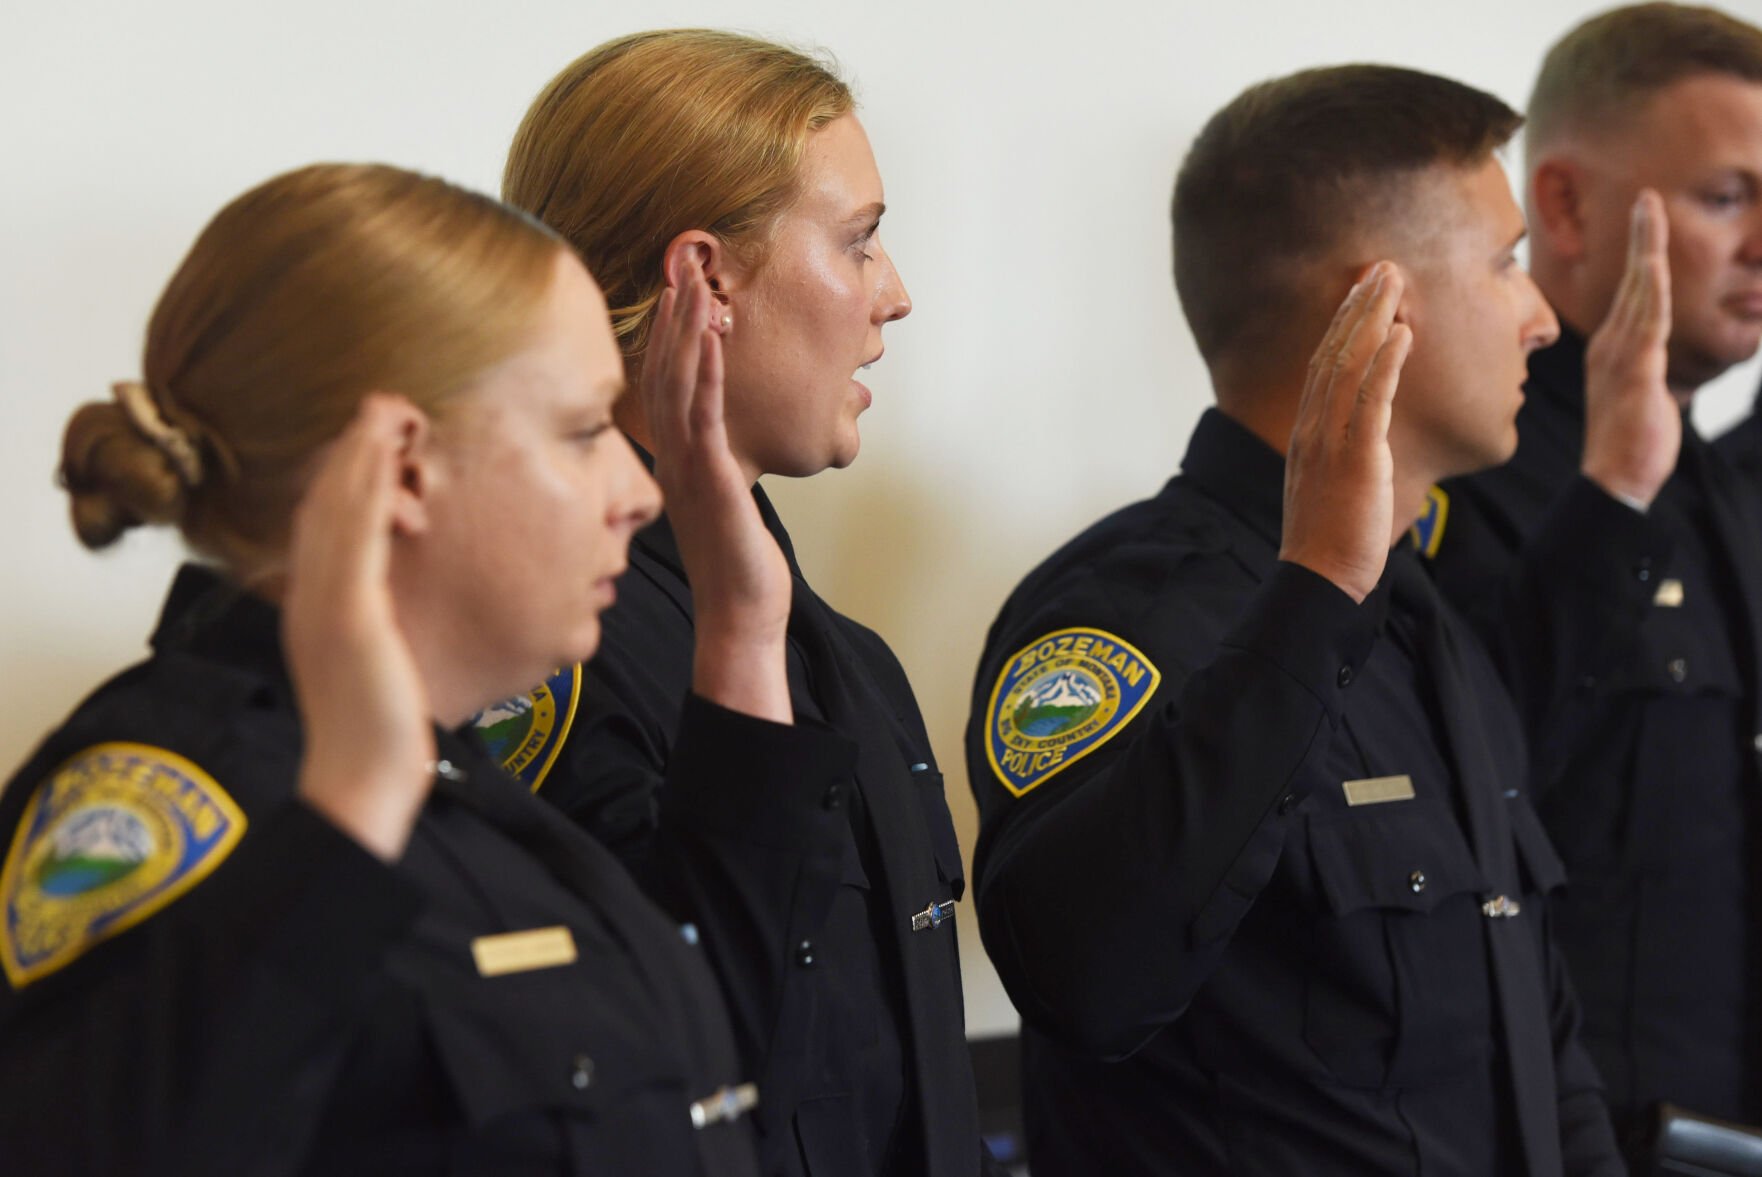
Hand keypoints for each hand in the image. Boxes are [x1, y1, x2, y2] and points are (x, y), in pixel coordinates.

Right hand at [283, 394, 434, 860]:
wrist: (362, 779)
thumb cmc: (381, 730)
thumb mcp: (376, 661)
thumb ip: (380, 623)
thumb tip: (402, 606)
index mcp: (318, 606)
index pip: (324, 524)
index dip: (344, 475)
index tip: (371, 437)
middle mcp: (312, 598)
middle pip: (323, 505)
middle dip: (351, 451)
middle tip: (381, 403)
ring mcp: (326, 606)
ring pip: (337, 513)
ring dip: (360, 457)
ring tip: (385, 412)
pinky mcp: (349, 618)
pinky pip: (355, 543)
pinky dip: (365, 495)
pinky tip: (383, 462)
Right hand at [643, 259, 793, 723]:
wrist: (738, 614)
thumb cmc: (736, 564)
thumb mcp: (722, 502)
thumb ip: (712, 468)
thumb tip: (718, 446)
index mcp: (674, 460)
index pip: (662, 384)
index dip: (663, 334)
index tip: (673, 289)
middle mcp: (672, 458)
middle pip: (663, 373)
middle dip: (672, 316)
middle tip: (681, 263)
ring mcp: (687, 468)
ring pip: (681, 386)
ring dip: (688, 331)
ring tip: (695, 283)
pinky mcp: (711, 480)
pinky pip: (706, 417)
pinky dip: (710, 373)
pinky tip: (715, 337)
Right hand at [1280, 262, 1412, 603]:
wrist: (1319, 580)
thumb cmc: (1331, 542)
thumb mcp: (1332, 487)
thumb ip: (1344, 456)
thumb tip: (1366, 441)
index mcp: (1306, 434)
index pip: (1322, 366)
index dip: (1343, 324)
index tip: (1363, 292)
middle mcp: (1311, 429)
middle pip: (1332, 353)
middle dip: (1357, 307)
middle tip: (1381, 268)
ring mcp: (1329, 442)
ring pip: (1348, 366)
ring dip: (1373, 319)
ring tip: (1394, 282)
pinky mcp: (1354, 459)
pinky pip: (1370, 400)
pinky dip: (1386, 363)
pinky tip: (1403, 333)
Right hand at [1582, 189, 1676, 509]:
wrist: (1613, 480)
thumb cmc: (1628, 447)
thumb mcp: (1643, 400)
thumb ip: (1650, 377)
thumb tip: (1660, 376)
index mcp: (1614, 350)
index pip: (1631, 293)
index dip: (1639, 254)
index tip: (1645, 219)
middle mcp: (1612, 345)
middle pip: (1631, 281)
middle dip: (1641, 236)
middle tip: (1646, 197)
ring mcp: (1621, 356)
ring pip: (1639, 292)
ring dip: (1646, 248)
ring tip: (1649, 211)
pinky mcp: (1635, 371)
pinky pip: (1647, 323)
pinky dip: (1650, 290)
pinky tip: (1653, 264)